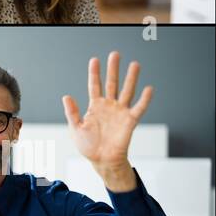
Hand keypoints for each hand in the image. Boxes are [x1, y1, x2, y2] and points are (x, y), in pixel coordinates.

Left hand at [63, 52, 153, 187]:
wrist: (102, 161)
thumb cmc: (89, 147)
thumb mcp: (76, 129)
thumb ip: (72, 113)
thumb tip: (66, 96)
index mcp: (95, 106)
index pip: (95, 85)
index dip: (94, 73)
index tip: (94, 59)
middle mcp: (109, 106)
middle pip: (112, 83)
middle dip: (113, 69)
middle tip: (115, 54)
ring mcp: (120, 112)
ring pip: (126, 91)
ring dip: (131, 78)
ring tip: (135, 64)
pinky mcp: (130, 121)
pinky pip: (138, 108)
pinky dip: (144, 99)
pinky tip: (148, 88)